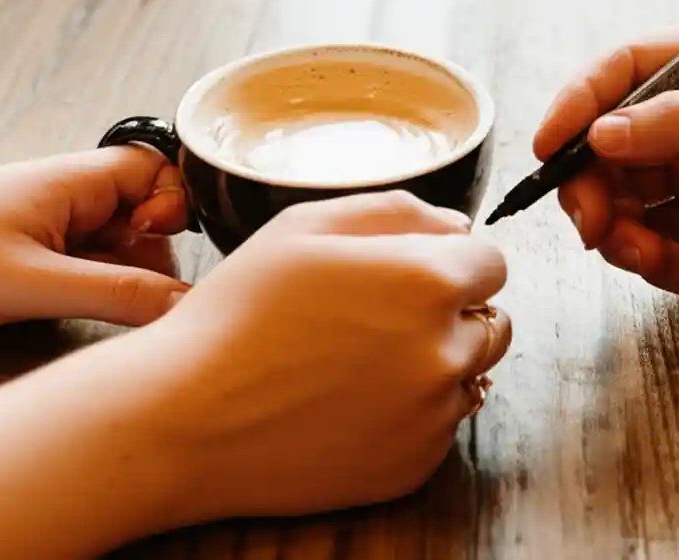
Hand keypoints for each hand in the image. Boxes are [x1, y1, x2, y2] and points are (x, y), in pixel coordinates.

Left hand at [0, 147, 189, 325]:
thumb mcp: (34, 283)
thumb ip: (116, 294)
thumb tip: (185, 305)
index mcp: (77, 180)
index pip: (162, 169)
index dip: (176, 204)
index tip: (159, 242)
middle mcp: (70, 194)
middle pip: (147, 211)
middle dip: (152, 252)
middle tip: (133, 288)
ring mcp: (53, 221)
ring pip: (120, 241)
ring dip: (123, 273)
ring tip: (97, 302)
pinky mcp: (35, 248)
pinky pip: (89, 260)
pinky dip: (94, 284)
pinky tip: (72, 305)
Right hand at [145, 190, 510, 519]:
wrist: (185, 418)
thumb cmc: (237, 314)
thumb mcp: (304, 226)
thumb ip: (397, 211)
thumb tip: (459, 228)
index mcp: (428, 281)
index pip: (492, 264)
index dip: (450, 263)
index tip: (406, 274)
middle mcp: (446, 351)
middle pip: (491, 323)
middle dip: (452, 314)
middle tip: (378, 319)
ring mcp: (433, 416)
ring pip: (469, 376)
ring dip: (436, 365)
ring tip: (359, 363)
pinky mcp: (414, 466)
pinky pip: (439, 428)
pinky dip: (411, 415)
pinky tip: (350, 405)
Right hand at [534, 32, 678, 308]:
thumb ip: (671, 126)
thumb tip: (596, 135)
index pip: (622, 72)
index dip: (578, 105)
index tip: (548, 146)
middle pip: (607, 148)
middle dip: (594, 191)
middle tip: (596, 230)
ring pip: (622, 204)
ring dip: (628, 239)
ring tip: (661, 261)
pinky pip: (654, 247)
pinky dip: (667, 266)